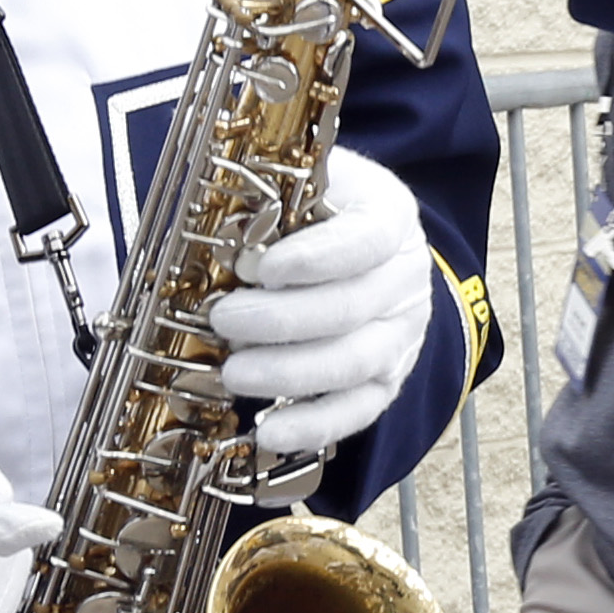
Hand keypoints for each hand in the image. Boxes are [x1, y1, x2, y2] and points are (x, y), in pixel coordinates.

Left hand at [211, 143, 440, 464]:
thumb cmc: (314, 212)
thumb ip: (271, 186)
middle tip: (223, 320)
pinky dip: (312, 425)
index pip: (364, 240)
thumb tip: (208, 196)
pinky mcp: (386, 381)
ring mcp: (400, 335)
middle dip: (282, 320)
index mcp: (390, 217)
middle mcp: (405, 279)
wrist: (357, 252)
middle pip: (353, 308)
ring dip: (289, 373)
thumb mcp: (302, 181)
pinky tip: (267, 431)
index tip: (260, 268)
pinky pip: (357, 411)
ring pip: (355, 363)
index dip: (314, 259)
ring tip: (232, 373)